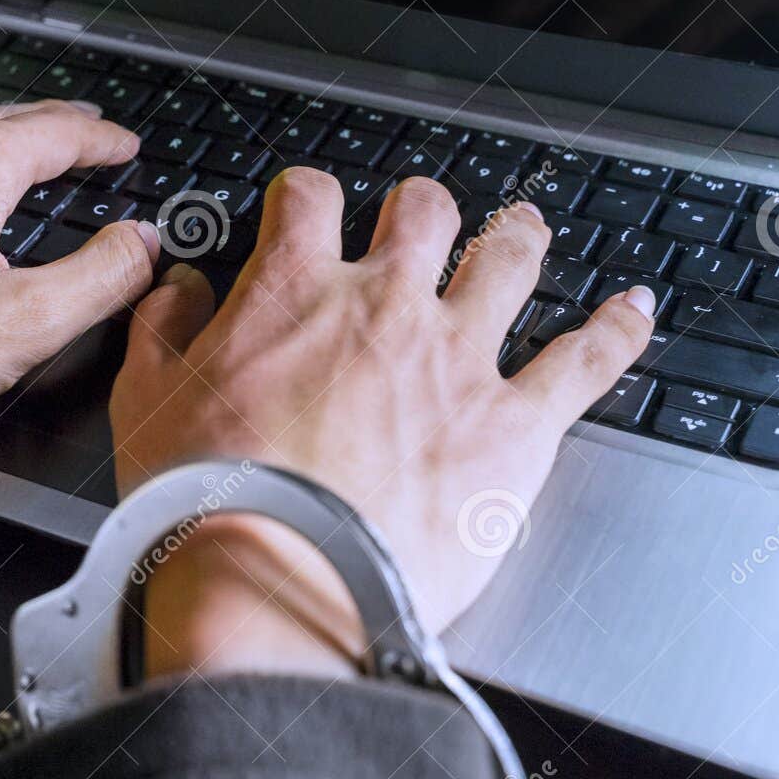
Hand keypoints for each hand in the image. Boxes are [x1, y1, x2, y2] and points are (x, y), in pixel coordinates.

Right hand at [110, 171, 654, 679]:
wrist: (275, 580)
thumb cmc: (205, 501)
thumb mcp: (146, 399)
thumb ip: (165, 329)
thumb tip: (180, 289)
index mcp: (294, 293)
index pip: (310, 199)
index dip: (308, 197)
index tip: (307, 211)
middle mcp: (385, 308)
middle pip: (423, 212)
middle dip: (419, 207)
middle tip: (417, 220)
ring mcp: (458, 361)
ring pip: (509, 260)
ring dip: (517, 237)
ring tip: (523, 229)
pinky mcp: (514, 428)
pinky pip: (586, 361)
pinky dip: (616, 330)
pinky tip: (632, 310)